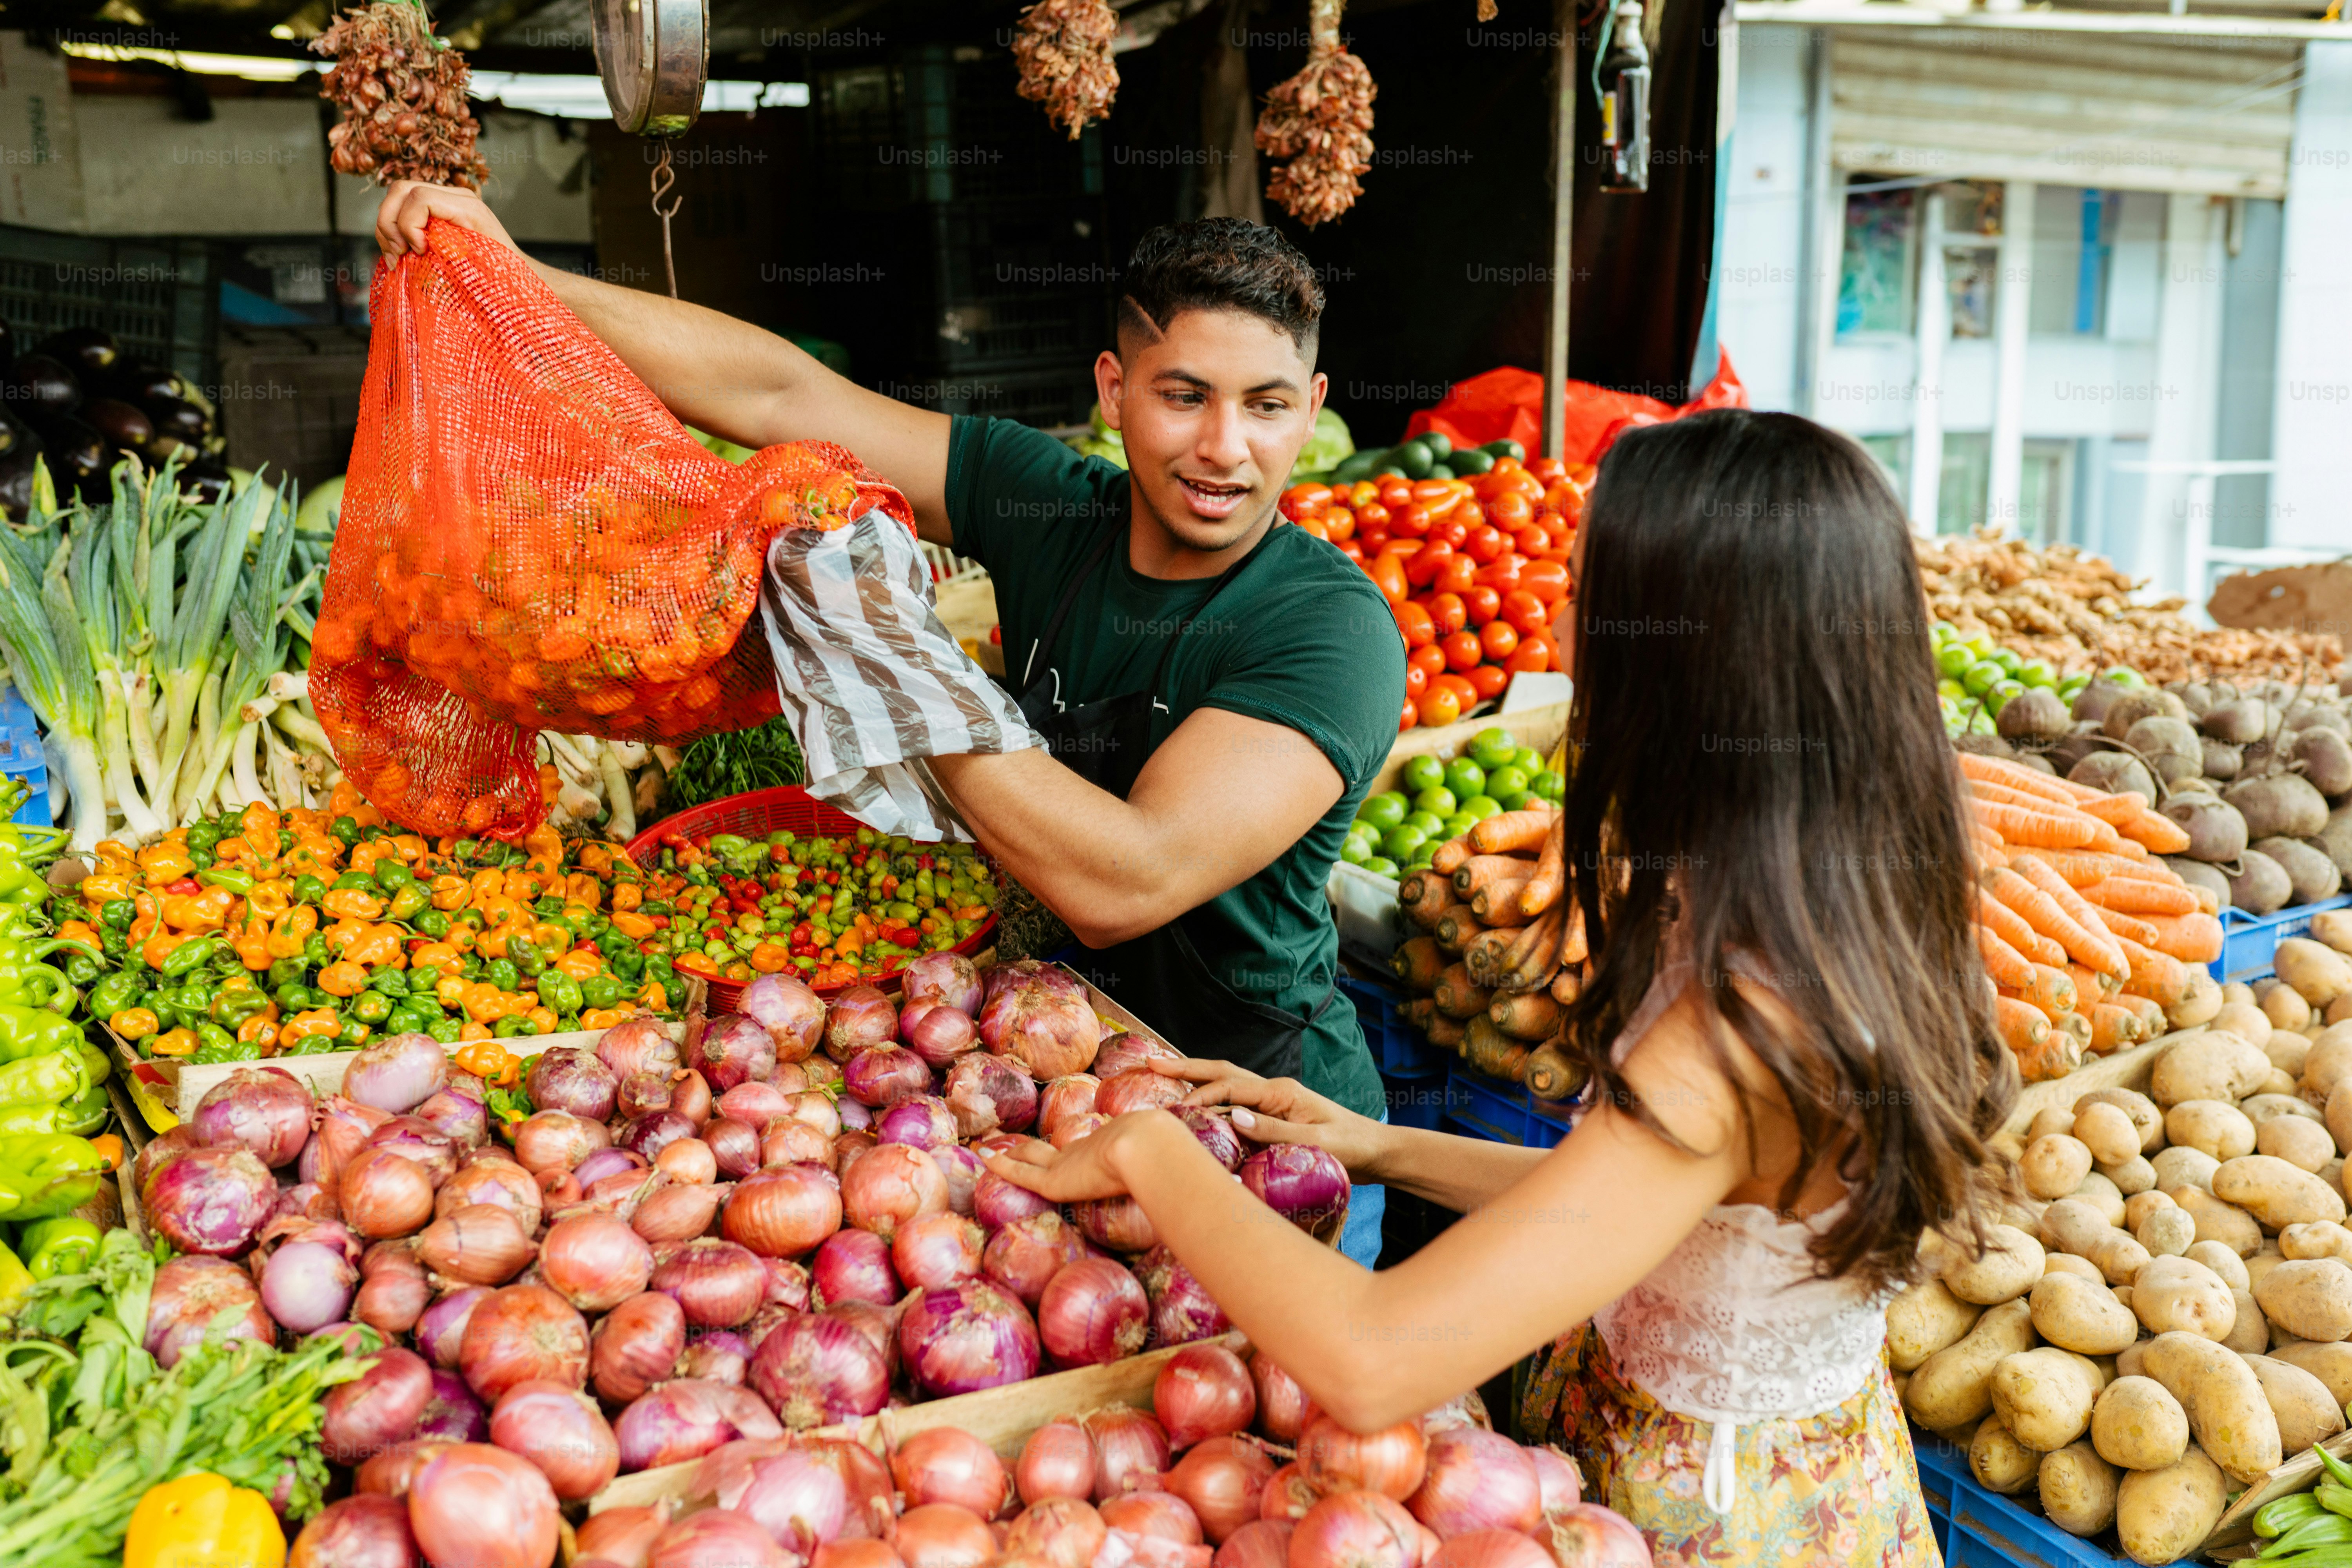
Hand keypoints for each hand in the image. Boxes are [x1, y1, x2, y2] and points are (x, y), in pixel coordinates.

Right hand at [376, 180, 516, 259]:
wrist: (515, 273)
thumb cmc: (498, 276)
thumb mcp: (472, 268)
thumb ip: (443, 254)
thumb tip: (412, 253)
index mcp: (467, 208)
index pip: (420, 198)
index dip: (409, 225)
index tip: (418, 252)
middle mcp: (456, 196)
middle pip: (401, 190)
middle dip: (390, 224)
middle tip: (398, 255)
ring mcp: (446, 198)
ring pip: (396, 196)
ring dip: (387, 228)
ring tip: (396, 258)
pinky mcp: (438, 207)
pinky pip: (403, 206)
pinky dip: (393, 229)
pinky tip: (399, 253)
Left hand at [982, 1110, 1176, 1204]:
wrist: (1150, 1150)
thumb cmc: (1164, 1163)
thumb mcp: (1166, 1173)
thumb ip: (1170, 1184)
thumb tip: (1198, 1204)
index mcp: (1106, 1153)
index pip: (1080, 1152)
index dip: (1066, 1151)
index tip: (1056, 1150)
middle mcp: (1082, 1154)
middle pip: (1049, 1152)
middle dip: (1030, 1149)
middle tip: (1013, 1145)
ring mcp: (1067, 1164)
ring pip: (1029, 1158)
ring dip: (1010, 1154)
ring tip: (989, 1150)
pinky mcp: (1054, 1179)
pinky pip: (1019, 1174)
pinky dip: (1002, 1167)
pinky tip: (984, 1162)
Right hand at [1150, 1057, 1390, 1180]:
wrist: (1377, 1152)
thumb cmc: (1352, 1148)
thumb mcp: (1317, 1144)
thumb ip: (1276, 1133)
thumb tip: (1235, 1118)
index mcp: (1281, 1093)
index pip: (1229, 1089)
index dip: (1200, 1098)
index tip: (1174, 1112)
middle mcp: (1273, 1091)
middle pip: (1222, 1073)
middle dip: (1186, 1068)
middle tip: (1151, 1062)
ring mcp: (1273, 1102)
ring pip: (1227, 1084)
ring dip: (1196, 1080)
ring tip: (1163, 1075)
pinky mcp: (1274, 1117)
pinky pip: (1236, 1103)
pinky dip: (1212, 1100)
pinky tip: (1196, 1110)